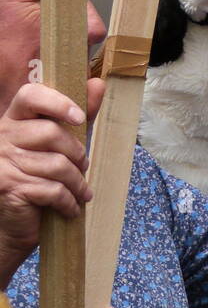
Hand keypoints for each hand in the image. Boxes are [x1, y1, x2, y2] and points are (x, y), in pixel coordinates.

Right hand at [0, 79, 103, 285]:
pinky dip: (69, 201)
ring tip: (81, 191)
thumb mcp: (56, 145)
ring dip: (77, 182)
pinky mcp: (10, 188)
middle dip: (76, 152)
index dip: (57, 102)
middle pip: (51, 133)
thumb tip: (97, 84)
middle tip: (83, 166)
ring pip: (56, 165)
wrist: (12, 224)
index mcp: (12, 120)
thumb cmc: (36, 178)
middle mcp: (2, 137)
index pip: (30, 95)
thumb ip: (75, 116)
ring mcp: (3, 163)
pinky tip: (72, 208)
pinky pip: (52, 190)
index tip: (79, 118)